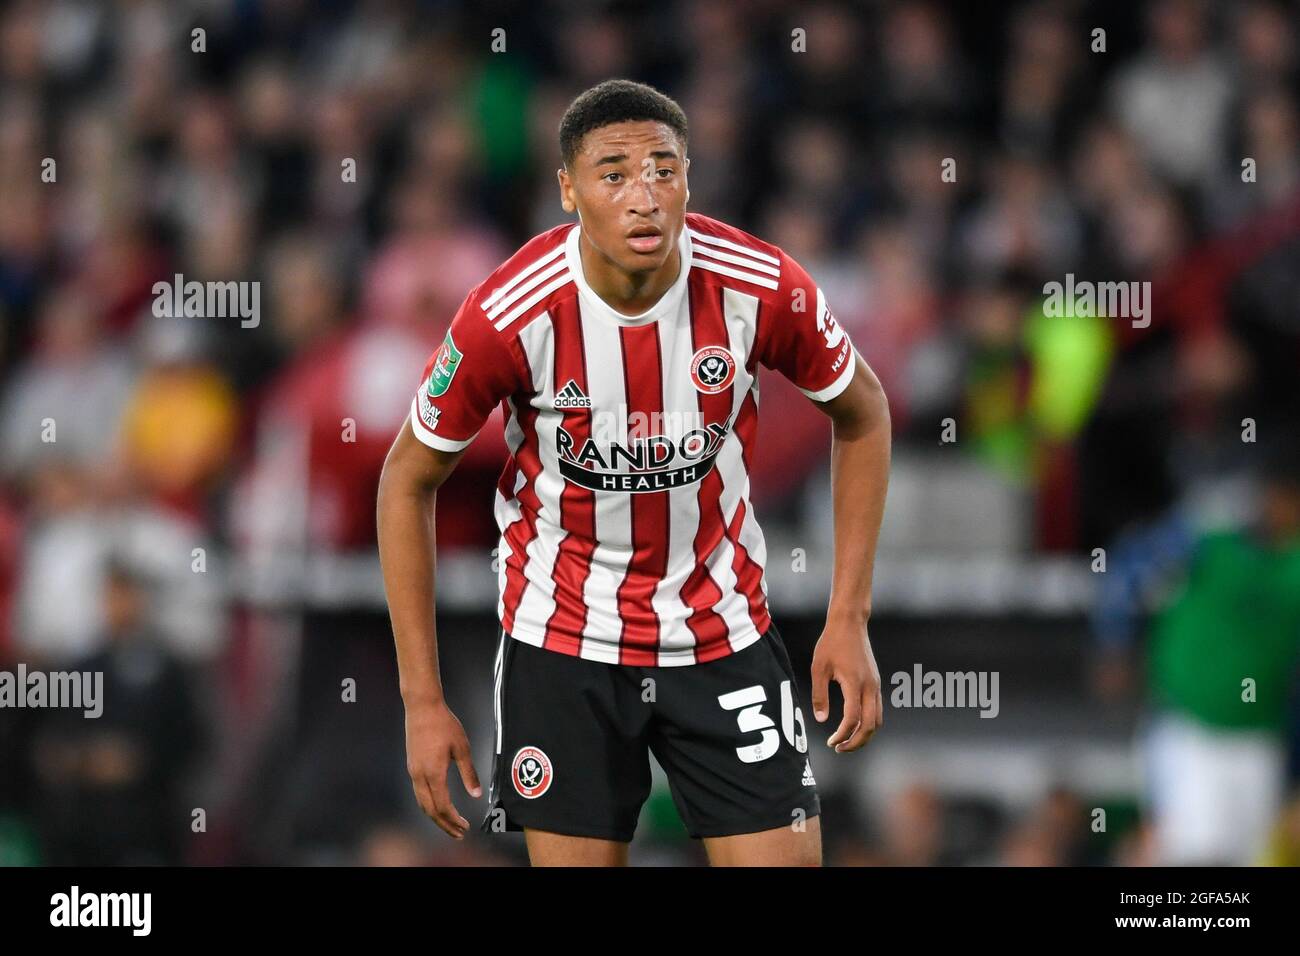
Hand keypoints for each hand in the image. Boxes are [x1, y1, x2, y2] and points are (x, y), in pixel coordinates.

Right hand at [404, 701, 481, 837]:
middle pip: (430, 810)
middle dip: (444, 825)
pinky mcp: (412, 766)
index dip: (454, 820)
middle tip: (459, 833)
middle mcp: (420, 776)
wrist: (422, 708)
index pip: (443, 806)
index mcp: (434, 773)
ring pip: (422, 803)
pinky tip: (438, 805)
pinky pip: (419, 793)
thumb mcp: (462, 748)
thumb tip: (476, 794)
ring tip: (449, 824)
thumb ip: (469, 773)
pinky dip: (429, 805)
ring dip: (436, 817)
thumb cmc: (444, 724)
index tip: (465, 826)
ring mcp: (413, 771)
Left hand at [810, 618, 882, 751]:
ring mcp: (876, 685)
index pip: (853, 718)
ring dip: (863, 735)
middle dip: (856, 742)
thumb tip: (821, 719)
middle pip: (871, 726)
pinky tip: (852, 726)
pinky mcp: (876, 683)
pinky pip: (876, 710)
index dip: (843, 734)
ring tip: (845, 741)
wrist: (850, 623)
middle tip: (839, 749)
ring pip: (877, 720)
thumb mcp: (818, 668)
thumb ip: (819, 695)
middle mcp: (870, 686)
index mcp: (855, 683)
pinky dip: (867, 723)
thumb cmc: (831, 643)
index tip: (831, 742)